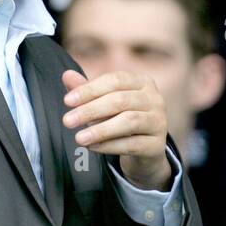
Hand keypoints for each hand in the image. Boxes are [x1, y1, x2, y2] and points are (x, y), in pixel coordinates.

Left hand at [61, 69, 171, 189]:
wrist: (144, 150)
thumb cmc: (120, 119)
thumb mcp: (103, 103)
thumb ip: (87, 90)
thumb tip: (66, 75)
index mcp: (142, 82)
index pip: (115, 80)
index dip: (90, 89)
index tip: (67, 101)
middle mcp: (155, 99)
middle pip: (121, 100)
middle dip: (91, 110)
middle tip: (67, 121)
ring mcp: (159, 122)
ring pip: (129, 121)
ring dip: (100, 130)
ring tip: (78, 138)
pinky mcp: (157, 145)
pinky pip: (132, 144)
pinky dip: (109, 145)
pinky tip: (92, 147)